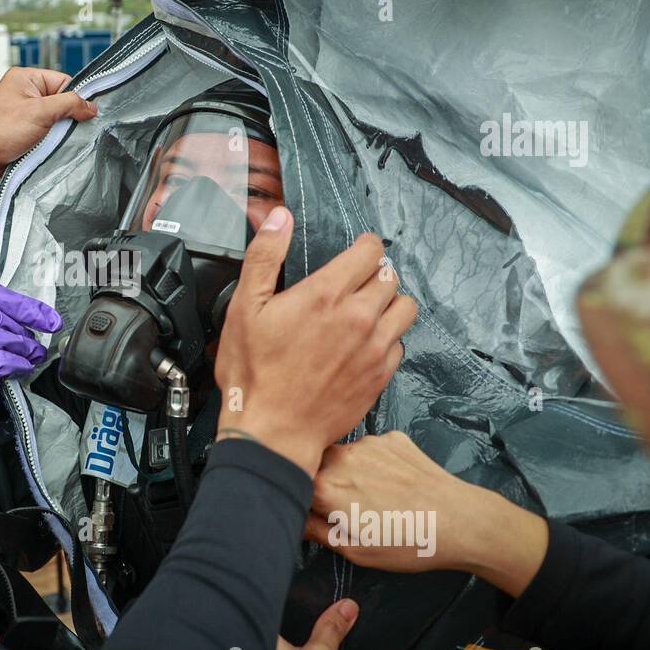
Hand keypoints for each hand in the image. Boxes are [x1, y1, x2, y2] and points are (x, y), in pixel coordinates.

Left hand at [0, 68, 97, 207]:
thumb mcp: (40, 113)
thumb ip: (70, 104)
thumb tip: (91, 106)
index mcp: (25, 77)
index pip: (65, 81)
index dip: (75, 98)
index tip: (84, 114)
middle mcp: (24, 92)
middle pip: (61, 101)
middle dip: (66, 117)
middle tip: (61, 130)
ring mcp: (24, 112)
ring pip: (55, 119)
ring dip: (57, 132)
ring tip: (50, 140)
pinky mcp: (23, 131)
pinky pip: (46, 133)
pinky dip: (50, 141)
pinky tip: (46, 148)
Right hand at [0, 282, 61, 440]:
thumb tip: (38, 316)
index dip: (28, 307)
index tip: (50, 318)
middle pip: (5, 319)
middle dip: (26, 335)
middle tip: (36, 346)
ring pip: (10, 340)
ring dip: (28, 351)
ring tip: (33, 356)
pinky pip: (8, 362)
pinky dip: (20, 366)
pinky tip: (20, 368)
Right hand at [213, 210, 416, 475]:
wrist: (273, 431)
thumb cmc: (254, 374)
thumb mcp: (244, 308)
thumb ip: (264, 257)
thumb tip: (279, 218)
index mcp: (325, 295)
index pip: (370, 251)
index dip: (364, 246)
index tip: (356, 252)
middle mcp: (358, 318)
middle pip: (390, 277)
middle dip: (374, 274)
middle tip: (355, 283)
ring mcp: (373, 349)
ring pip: (405, 308)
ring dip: (389, 303)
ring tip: (368, 309)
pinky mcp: (380, 376)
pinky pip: (400, 345)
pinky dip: (387, 339)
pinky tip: (365, 344)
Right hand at [304, 432, 548, 595]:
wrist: (461, 520)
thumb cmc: (407, 543)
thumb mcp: (354, 550)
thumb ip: (315, 530)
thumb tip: (293, 518)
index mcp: (324, 487)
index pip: (293, 485)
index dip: (300, 499)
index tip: (313, 512)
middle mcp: (341, 456)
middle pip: (316, 465)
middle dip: (323, 482)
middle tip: (346, 507)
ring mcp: (368, 442)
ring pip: (344, 454)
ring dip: (349, 470)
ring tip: (375, 496)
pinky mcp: (392, 437)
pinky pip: (371, 448)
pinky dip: (375, 463)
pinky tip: (394, 484)